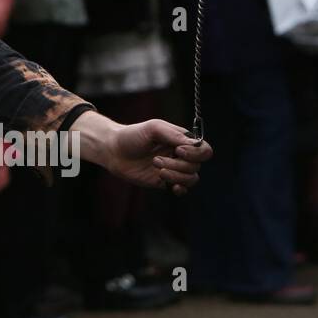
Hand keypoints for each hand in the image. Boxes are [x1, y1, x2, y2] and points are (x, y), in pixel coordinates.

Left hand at [75, 115, 211, 194]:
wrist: (113, 150)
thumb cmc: (132, 135)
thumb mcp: (153, 128)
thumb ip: (174, 135)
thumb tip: (194, 144)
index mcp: (181, 140)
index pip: (204, 149)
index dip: (195, 153)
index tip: (177, 150)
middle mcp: (180, 155)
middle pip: (196, 166)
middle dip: (178, 165)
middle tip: (156, 160)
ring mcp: (174, 169)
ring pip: (191, 179)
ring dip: (175, 175)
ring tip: (157, 168)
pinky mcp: (165, 182)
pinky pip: (182, 189)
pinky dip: (180, 189)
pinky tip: (171, 186)